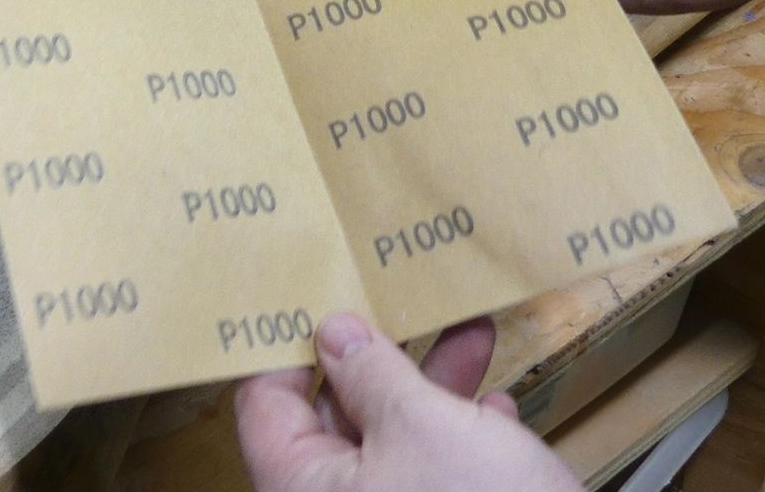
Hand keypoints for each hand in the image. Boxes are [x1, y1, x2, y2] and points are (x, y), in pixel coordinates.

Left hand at [236, 313, 580, 491]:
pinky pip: (437, 474)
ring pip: (394, 441)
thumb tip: (331, 332)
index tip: (317, 293)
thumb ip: (370, 373)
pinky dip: (465, 437)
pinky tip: (499, 407)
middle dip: (379, 357)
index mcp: (303, 486)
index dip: (288, 347)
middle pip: (334, 417)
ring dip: (435, 386)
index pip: (265, 405)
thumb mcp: (419, 424)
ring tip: (471, 330)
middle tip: (399, 300)